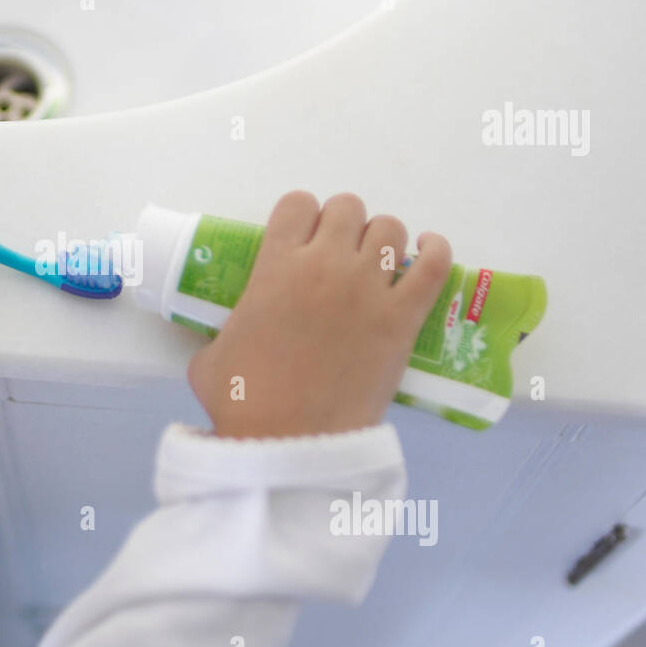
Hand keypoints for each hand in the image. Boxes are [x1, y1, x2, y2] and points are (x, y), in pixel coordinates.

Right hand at [187, 191, 451, 437]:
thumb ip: (223, 331)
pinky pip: (435, 263)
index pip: (297, 204)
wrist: (289, 442)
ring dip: (382, 240)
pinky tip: (425, 253)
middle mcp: (325, 265)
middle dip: (342, 226)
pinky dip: (435, 250)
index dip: (300, 218)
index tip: (300, 241)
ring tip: (376, 265)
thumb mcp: (210, 355)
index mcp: (275, 266)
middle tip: (337, 257)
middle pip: (347, 207)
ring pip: (390, 229)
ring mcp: (368, 289)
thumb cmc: (242, 402)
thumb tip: (227, 339)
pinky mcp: (403, 319)